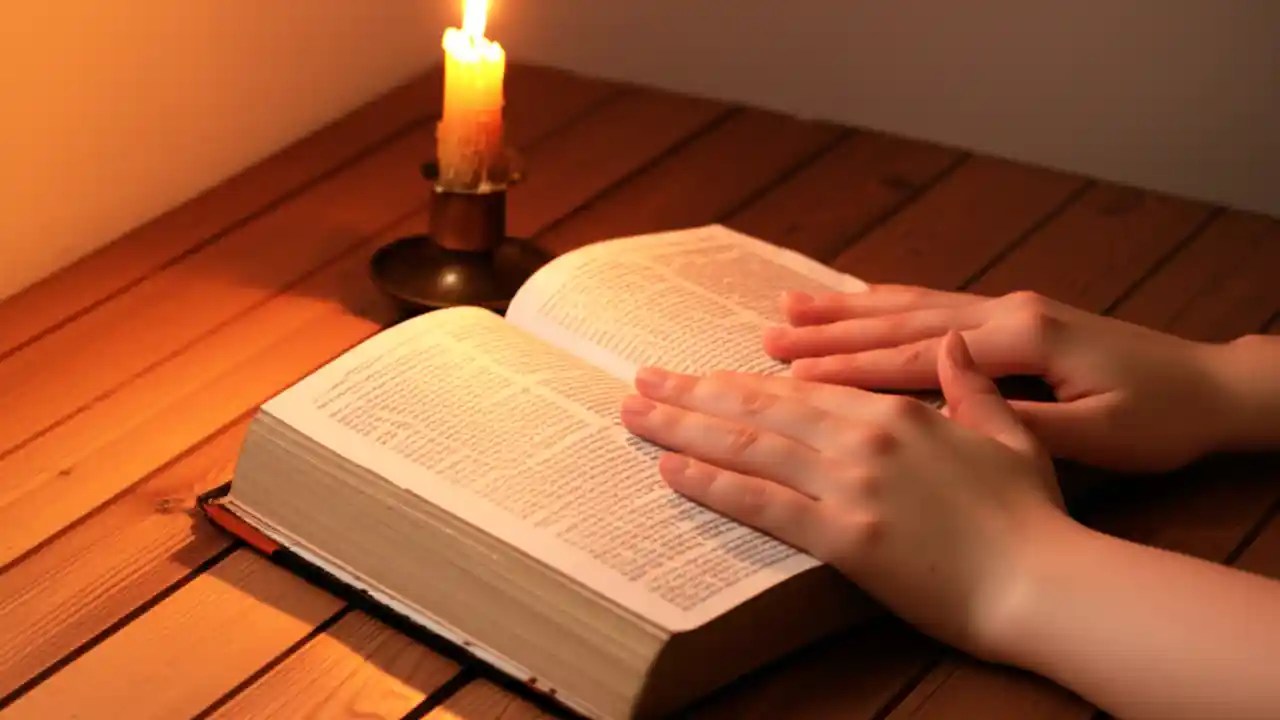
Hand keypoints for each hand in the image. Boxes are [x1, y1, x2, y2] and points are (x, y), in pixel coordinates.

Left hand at [620, 333, 1071, 657]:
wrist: (1043, 581)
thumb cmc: (1030, 514)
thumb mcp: (1008, 435)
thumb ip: (969, 387)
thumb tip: (953, 345)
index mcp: (897, 412)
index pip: (800, 390)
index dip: (742, 382)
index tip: (700, 375)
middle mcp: (864, 439)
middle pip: (760, 409)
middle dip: (692, 394)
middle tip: (641, 382)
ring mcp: (850, 486)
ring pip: (749, 447)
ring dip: (684, 428)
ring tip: (636, 416)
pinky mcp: (843, 537)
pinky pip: (763, 504)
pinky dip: (712, 484)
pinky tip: (673, 472)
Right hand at [763, 286, 1248, 472]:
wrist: (1210, 386)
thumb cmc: (1157, 417)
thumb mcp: (1096, 436)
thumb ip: (1017, 422)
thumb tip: (944, 417)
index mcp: (1019, 340)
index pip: (914, 355)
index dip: (849, 367)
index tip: (790, 375)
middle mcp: (1002, 314)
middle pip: (898, 319)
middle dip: (827, 330)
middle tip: (765, 337)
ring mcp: (1004, 310)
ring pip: (909, 305)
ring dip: (845, 310)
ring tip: (787, 309)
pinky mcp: (1010, 318)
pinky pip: (930, 306)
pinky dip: (883, 304)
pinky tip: (853, 304)